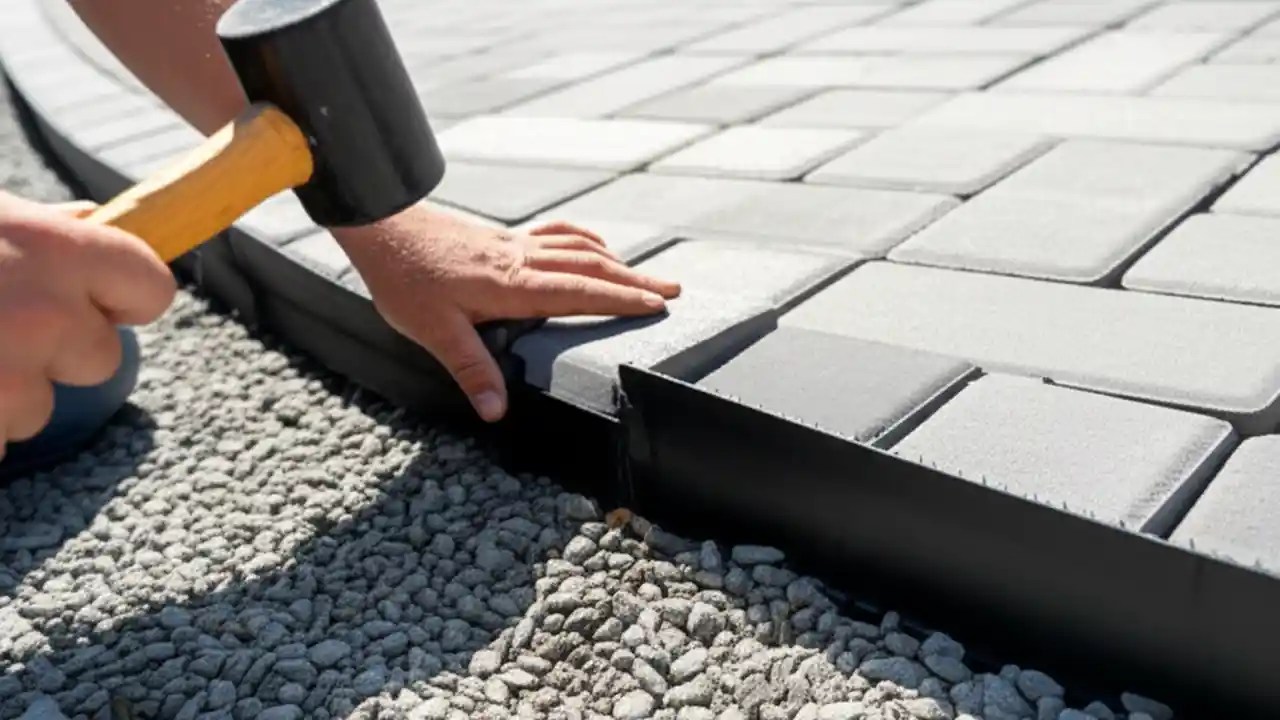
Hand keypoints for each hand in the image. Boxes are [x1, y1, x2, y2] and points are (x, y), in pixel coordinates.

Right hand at [0, 191, 174, 456]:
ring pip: (34, 410)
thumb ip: (39, 224)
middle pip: (99, 358)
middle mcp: (45, 316)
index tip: (93, 299)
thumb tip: (92, 219)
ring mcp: (6, 381)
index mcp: (55, 248)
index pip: (152, 288)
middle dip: (50, 353)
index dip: (122, 297)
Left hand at [333, 202, 680, 421]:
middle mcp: (522, 260)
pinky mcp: (503, 239)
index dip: (621, 299)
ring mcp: (515, 245)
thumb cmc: (405, 278)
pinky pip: (557, 235)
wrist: (382, 225)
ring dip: (618, 262)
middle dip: (636, 280)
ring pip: (579, 249)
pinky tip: (593, 247)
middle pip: (592, 266)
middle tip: (673, 290)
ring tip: (646, 275)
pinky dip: (585, 241)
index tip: (657, 305)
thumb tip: (496, 410)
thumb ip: (471, 369)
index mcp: (513, 285)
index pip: (581, 292)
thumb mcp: (433, 331)